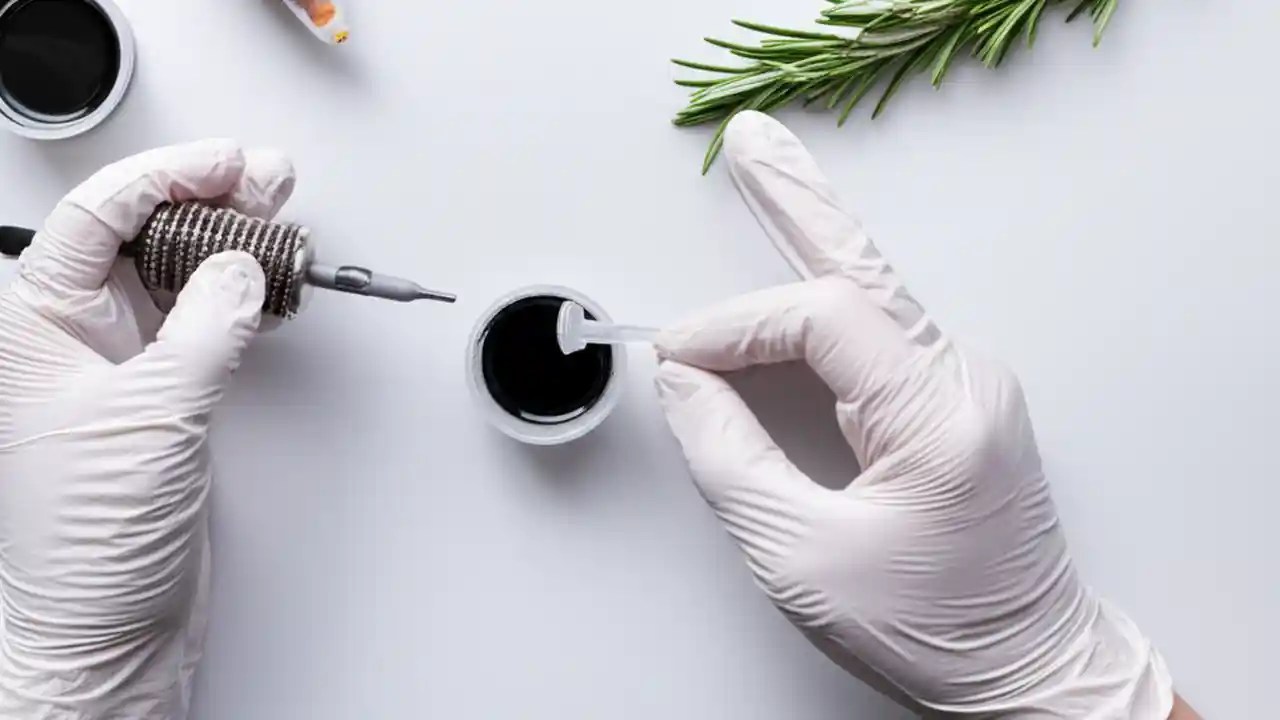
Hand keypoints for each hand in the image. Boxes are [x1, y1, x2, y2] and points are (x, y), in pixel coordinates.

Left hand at [0, 141, 293, 717]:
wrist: (107, 625)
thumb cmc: (85, 541)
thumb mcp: (152, 414)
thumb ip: (203, 330)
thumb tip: (239, 271)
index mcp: (33, 326)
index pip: (97, 216)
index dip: (166, 175)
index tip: (225, 163)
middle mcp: (72, 337)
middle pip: (141, 235)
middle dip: (209, 199)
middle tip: (267, 179)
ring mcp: (120, 365)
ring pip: (178, 275)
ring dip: (233, 247)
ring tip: (281, 220)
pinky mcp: (163, 396)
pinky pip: (204, 324)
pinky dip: (243, 301)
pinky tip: (271, 286)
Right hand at [656, 112, 1177, 717]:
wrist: (1029, 668)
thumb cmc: (934, 632)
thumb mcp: (802, 559)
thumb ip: (731, 460)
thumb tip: (689, 386)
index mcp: (939, 419)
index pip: (821, 320)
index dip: (735, 324)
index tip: (678, 358)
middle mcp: (965, 382)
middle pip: (863, 268)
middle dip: (799, 202)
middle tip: (747, 146)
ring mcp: (967, 385)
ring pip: (872, 292)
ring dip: (809, 241)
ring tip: (764, 182)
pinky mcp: (955, 399)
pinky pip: (878, 332)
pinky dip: (818, 309)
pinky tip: (788, 286)